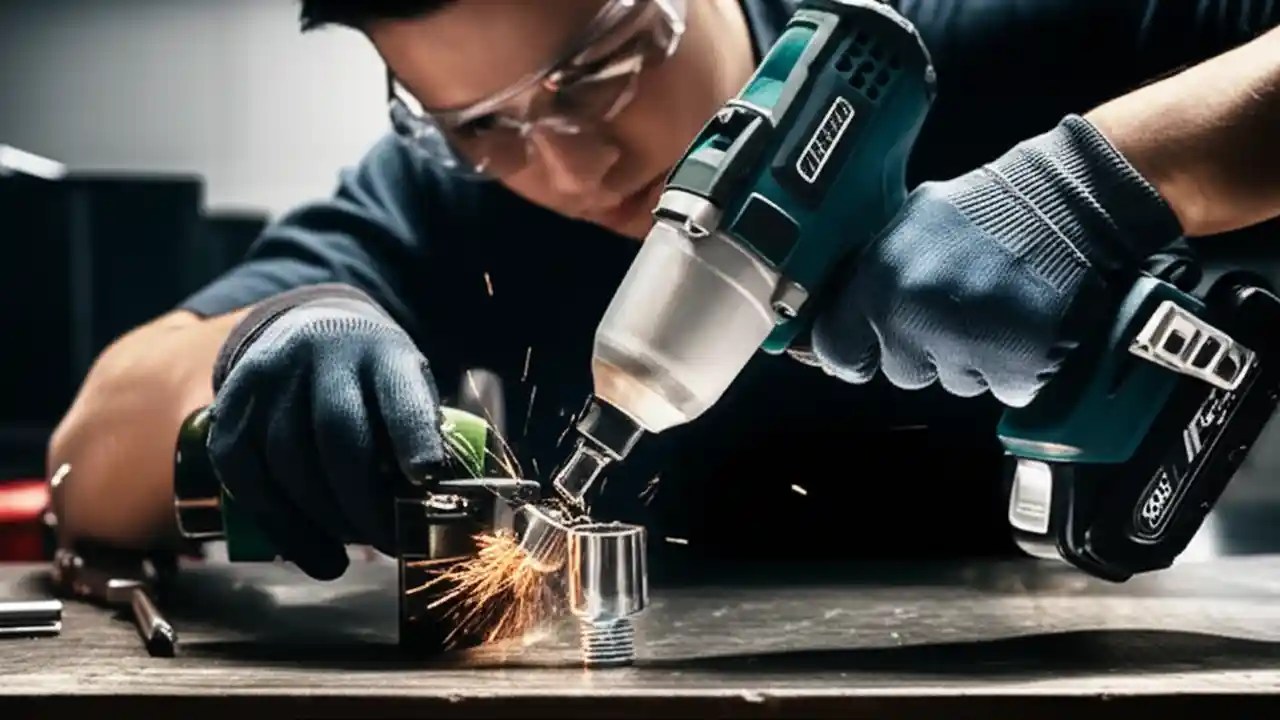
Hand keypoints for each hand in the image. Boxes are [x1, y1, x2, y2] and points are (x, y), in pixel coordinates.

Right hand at [206, 284, 446, 578]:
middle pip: (337, 433)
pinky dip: (277, 521)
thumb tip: (436, 506)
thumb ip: (420, 433)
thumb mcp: (407, 385)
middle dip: (363, 500)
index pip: (397, 392)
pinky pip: (243, 473)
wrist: (309, 330)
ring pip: (287, 459)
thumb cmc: (374, 378)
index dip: (412, 435)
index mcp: (382, 351)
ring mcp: (270, 376)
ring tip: (349, 554)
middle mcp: (321, 356)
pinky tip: (308, 550)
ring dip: (320, 520)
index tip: (427, 478)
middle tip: (388, 540)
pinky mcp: (230, 404)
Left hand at [811, 115, 1183, 406]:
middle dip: (928, 351)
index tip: (869, 351)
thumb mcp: (912, 221)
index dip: (854, 353)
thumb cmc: (988, 208)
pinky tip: (1027, 324)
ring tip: (999, 308)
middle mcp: (912, 319)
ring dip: (975, 358)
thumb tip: (848, 310)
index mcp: (879, 282)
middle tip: (962, 309)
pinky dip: (1018, 367)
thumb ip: (875, 271)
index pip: (836, 347)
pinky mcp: (1014, 369)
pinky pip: (1004, 389)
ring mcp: (963, 348)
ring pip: (955, 383)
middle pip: (903, 372)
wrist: (1069, 206)